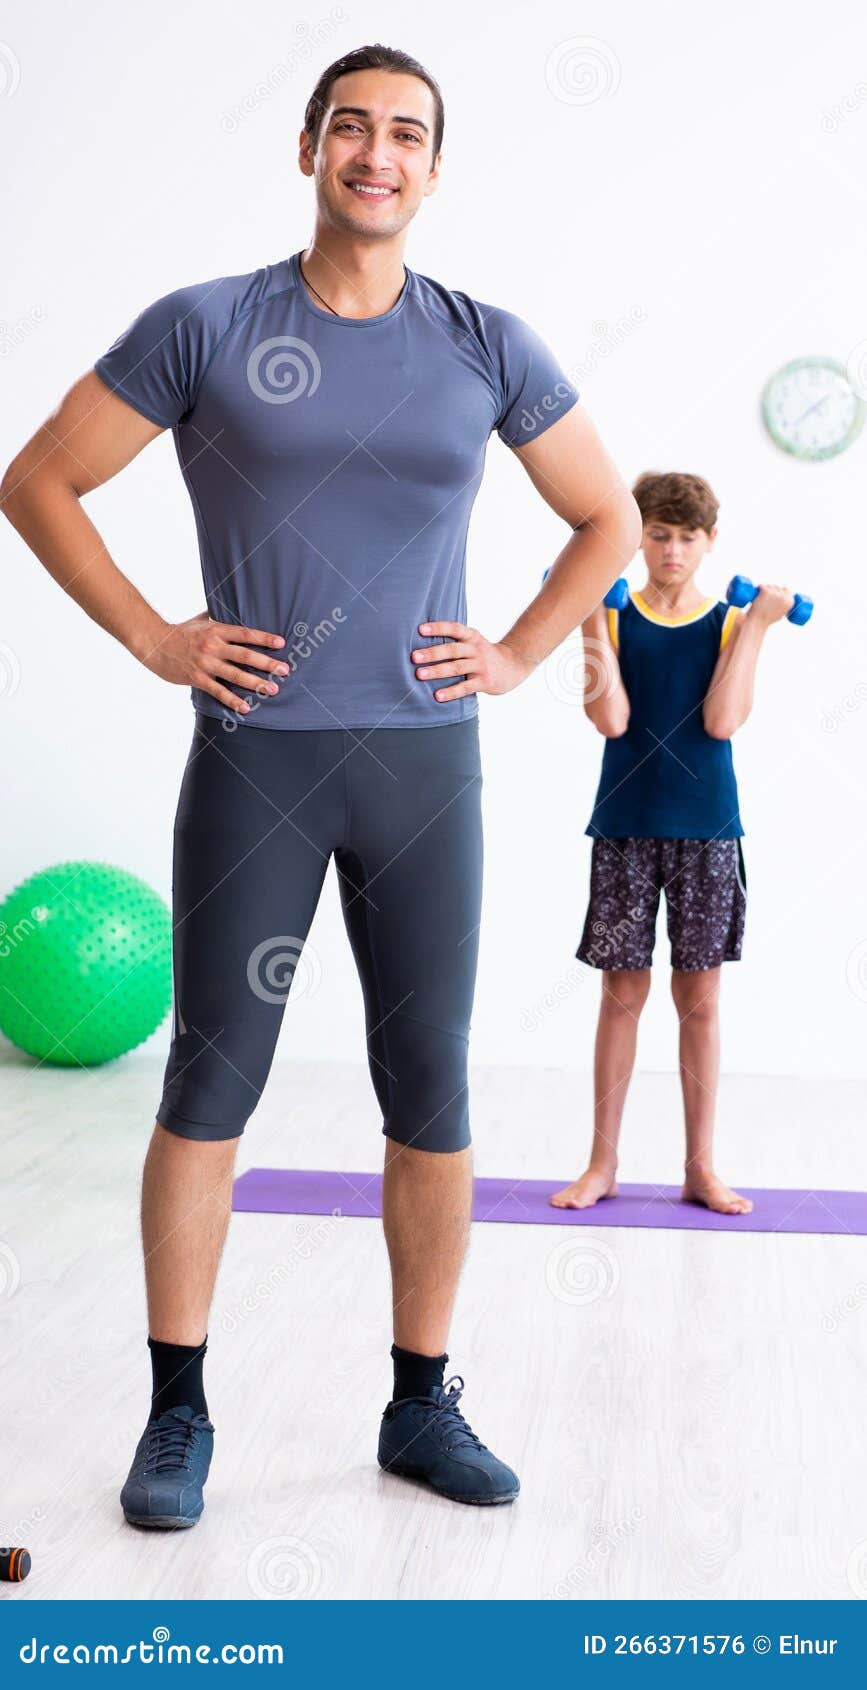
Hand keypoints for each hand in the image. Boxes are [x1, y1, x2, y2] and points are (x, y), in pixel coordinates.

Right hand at [139, 611, 290, 714]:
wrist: (153, 643)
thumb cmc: (179, 632)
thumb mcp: (199, 620)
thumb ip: (217, 617)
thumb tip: (231, 606)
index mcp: (216, 630)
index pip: (245, 634)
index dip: (263, 638)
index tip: (281, 643)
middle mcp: (213, 646)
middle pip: (245, 655)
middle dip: (266, 663)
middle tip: (285, 670)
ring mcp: (205, 663)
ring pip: (235, 674)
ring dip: (255, 683)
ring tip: (272, 689)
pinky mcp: (197, 678)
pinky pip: (218, 691)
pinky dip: (232, 700)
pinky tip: (245, 707)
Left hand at [411, 621, 535, 702]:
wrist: (513, 666)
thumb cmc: (483, 654)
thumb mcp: (473, 642)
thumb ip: (455, 641)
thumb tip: (422, 644)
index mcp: (471, 636)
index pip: (454, 628)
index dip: (438, 628)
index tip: (420, 630)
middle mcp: (476, 649)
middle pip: (452, 650)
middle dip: (432, 653)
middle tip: (414, 657)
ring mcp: (481, 665)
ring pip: (457, 667)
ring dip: (437, 671)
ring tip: (420, 675)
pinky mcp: (484, 681)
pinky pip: (465, 687)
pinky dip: (451, 692)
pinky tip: (438, 696)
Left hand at [748, 584, 795, 626]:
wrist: (758, 622)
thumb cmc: (768, 620)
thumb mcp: (780, 614)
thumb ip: (784, 607)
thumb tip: (785, 599)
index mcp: (790, 602)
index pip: (786, 590)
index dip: (780, 591)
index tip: (773, 595)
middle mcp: (784, 597)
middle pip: (777, 587)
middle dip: (771, 590)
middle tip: (765, 599)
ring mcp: (775, 593)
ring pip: (769, 586)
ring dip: (764, 590)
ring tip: (760, 600)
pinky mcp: (766, 591)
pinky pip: (761, 585)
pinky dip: (758, 588)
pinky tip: (756, 593)